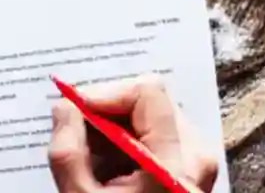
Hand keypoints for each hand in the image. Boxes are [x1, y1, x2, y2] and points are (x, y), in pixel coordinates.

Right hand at [48, 76, 218, 192]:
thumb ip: (67, 149)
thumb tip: (66, 107)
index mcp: (173, 166)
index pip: (148, 93)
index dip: (106, 93)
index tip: (76, 108)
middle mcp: (196, 158)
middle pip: (152, 100)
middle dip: (109, 110)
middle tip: (79, 131)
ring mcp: (198, 165)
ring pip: (154, 114)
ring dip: (118, 125)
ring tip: (94, 154)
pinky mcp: (193, 171)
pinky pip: (161, 134)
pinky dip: (131, 139)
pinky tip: (111, 164)